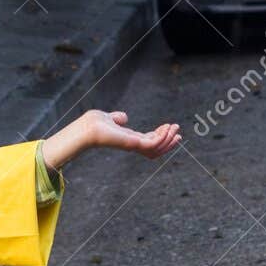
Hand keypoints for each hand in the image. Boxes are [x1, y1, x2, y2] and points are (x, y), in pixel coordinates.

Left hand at [40, 109, 179, 169]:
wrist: (86, 128)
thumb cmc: (93, 124)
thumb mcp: (109, 118)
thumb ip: (118, 118)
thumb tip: (123, 117)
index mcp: (129, 139)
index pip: (150, 141)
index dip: (162, 136)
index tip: (171, 128)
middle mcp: (133, 144)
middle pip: (156, 148)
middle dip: (169, 140)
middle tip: (178, 131)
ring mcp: (133, 145)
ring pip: (157, 147)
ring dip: (168, 138)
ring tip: (175, 128)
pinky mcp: (132, 144)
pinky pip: (153, 145)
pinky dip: (162, 138)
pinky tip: (166, 129)